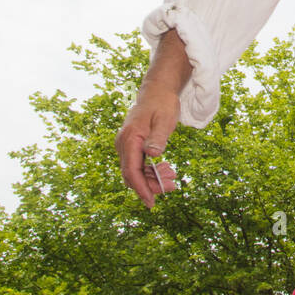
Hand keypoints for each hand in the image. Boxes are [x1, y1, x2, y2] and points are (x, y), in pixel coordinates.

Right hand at [116, 89, 180, 207]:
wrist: (157, 91)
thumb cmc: (162, 104)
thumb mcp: (165, 119)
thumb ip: (158, 137)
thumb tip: (152, 154)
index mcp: (129, 139)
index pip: (131, 171)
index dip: (141, 189)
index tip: (151, 203)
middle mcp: (123, 144)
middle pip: (132, 174)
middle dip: (150, 185)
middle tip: (171, 187)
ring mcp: (126, 145)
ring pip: (135, 171)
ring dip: (151, 178)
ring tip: (172, 177)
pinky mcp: (131, 145)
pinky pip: (138, 164)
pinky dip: (150, 170)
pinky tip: (164, 169)